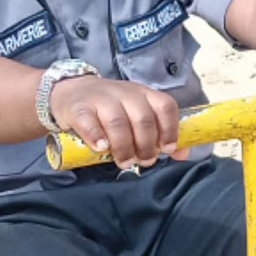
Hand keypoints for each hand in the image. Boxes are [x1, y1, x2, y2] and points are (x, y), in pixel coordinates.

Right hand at [50, 76, 188, 168]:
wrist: (72, 93)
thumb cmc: (111, 109)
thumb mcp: (136, 115)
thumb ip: (159, 133)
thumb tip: (183, 154)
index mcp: (144, 94)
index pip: (165, 106)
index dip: (170, 129)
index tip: (167, 149)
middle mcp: (125, 93)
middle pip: (143, 118)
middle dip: (147, 145)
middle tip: (144, 161)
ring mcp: (101, 99)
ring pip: (118, 122)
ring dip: (124, 147)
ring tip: (125, 162)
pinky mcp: (79, 108)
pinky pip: (89, 122)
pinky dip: (97, 137)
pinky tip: (101, 148)